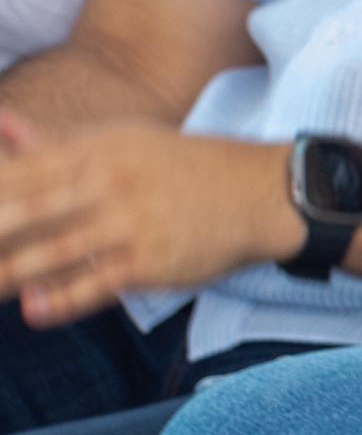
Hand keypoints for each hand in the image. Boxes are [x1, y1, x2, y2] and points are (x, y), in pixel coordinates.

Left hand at [0, 114, 305, 325]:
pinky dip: (64, 299)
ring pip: (54, 250)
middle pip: (26, 209)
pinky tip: (33, 312)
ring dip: (9, 270)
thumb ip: (56, 141)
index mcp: (95, 149)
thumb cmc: (184, 166)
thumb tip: (3, 122)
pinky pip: (100, 282)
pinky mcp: (153, 259)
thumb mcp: (124, 141)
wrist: (262, 191)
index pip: (19, 171)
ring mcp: (130, 221)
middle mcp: (108, 181)